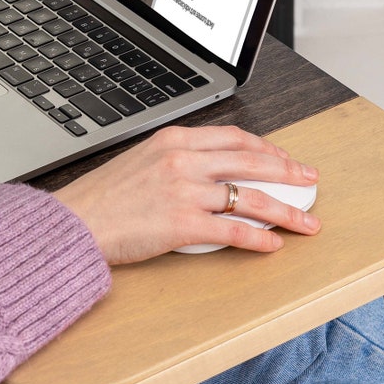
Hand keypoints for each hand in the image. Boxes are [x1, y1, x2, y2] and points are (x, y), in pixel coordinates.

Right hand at [54, 125, 319, 265]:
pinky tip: (273, 245)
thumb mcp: (140, 161)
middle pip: (252, 162)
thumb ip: (175, 160)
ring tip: (306, 222)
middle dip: (288, 172)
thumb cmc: (101, 198)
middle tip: (310, 181)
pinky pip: (233, 230)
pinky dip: (258, 239)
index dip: (266, 148)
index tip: (283, 159)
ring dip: (285, 212)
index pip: (234, 138)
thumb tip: (209, 173)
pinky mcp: (183, 224)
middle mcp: (184, 160)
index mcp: (174, 139)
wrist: (73, 222)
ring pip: (250, 197)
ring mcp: (185, 191)